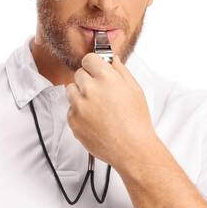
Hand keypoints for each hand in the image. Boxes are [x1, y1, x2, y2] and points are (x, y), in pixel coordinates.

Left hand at [64, 52, 157, 172]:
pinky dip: (79, 112)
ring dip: (80, 95)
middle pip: (79, 74)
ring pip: (71, 90)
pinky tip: (94, 119)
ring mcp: (79, 106)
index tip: (96, 70)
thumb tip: (112, 60)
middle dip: (88, 80)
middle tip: (101, 93)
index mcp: (106, 78)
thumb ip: (121, 71)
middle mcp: (90, 90)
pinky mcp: (73, 121)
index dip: (94, 65)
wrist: (131, 149)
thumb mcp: (135, 90)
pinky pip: (70, 109)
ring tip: (97, 107)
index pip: (88, 59)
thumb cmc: (136, 121)